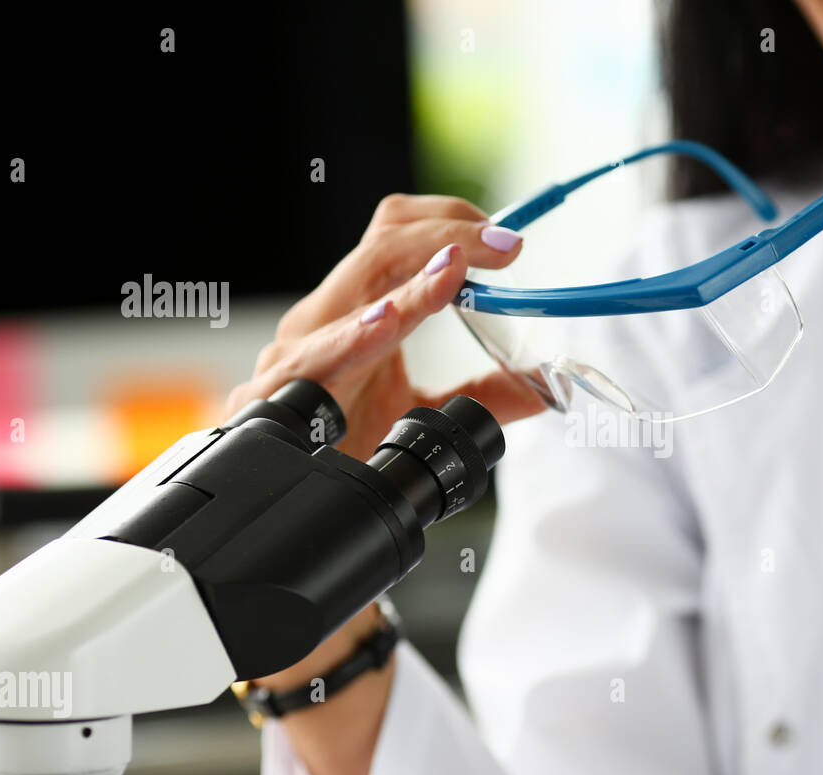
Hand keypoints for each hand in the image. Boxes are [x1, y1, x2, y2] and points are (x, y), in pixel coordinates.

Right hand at [225, 194, 545, 460]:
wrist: (290, 500)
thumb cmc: (345, 444)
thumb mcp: (426, 411)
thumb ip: (483, 395)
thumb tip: (545, 388)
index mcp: (358, 311)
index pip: (401, 237)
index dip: (453, 225)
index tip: (507, 240)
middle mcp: (327, 318)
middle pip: (383, 242)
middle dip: (447, 232)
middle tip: (503, 244)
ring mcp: (299, 350)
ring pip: (356, 286)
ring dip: (414, 273)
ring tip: (457, 266)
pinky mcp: (277, 390)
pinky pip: (319, 353)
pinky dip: (356, 333)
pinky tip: (386, 321)